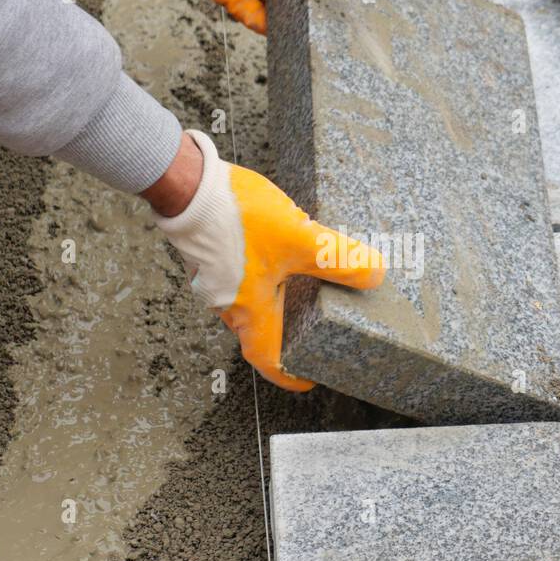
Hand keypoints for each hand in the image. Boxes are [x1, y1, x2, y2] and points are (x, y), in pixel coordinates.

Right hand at [144, 131, 383, 390]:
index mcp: (248, 310)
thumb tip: (372, 275)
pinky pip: (238, 275)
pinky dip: (260, 273)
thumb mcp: (300, 239)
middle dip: (286, 330)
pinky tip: (277, 250)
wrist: (187, 183)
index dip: (289, 374)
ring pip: (247, 300)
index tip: (307, 378)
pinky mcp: (207, 254)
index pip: (268, 359)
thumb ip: (338, 258)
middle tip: (313, 323)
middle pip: (258, 329)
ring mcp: (212, 278)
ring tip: (300, 281)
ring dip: (273, 297)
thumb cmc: (234, 217)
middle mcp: (226, 301)